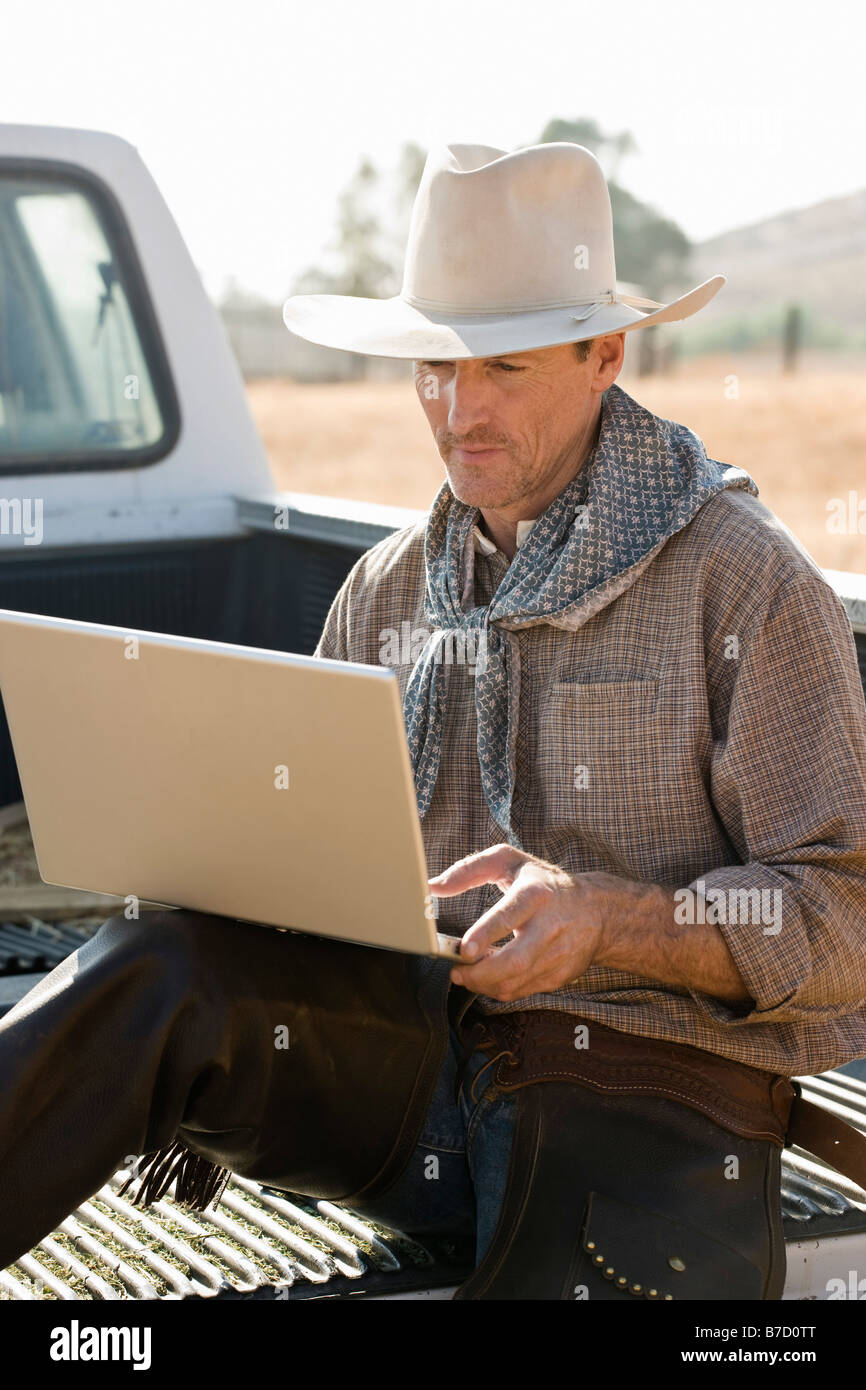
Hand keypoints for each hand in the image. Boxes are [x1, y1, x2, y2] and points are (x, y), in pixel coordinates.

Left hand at [429, 845, 611, 1001]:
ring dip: (484, 985)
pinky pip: (523, 991)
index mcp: (536, 893)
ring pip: (515, 983)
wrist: (597, 911)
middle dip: (478, 974)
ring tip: (468, 973)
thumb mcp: (509, 861)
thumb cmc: (544, 882)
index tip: (464, 950)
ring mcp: (558, 955)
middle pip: (514, 961)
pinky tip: (490, 976)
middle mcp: (550, 926)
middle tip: (456, 971)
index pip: (509, 916)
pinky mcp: (560, 976)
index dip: (485, 934)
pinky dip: (500, 989)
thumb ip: (468, 870)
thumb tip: (432, 887)